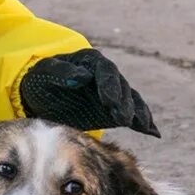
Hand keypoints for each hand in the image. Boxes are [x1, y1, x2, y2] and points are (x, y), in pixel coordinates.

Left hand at [19, 49, 158, 136]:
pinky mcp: (115, 109)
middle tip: (123, 119)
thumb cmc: (41, 80)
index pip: (105, 71)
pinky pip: (133, 114)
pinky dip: (144, 122)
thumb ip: (61, 72)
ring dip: (137, 113)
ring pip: (131, 101)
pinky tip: (154, 133)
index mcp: (91, 61)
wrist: (40, 95)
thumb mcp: (45, 72)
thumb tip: (82, 76)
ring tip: (142, 126)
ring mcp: (113, 93)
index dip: (109, 86)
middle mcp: (106, 76)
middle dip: (124, 104)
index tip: (109, 101)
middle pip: (121, 88)